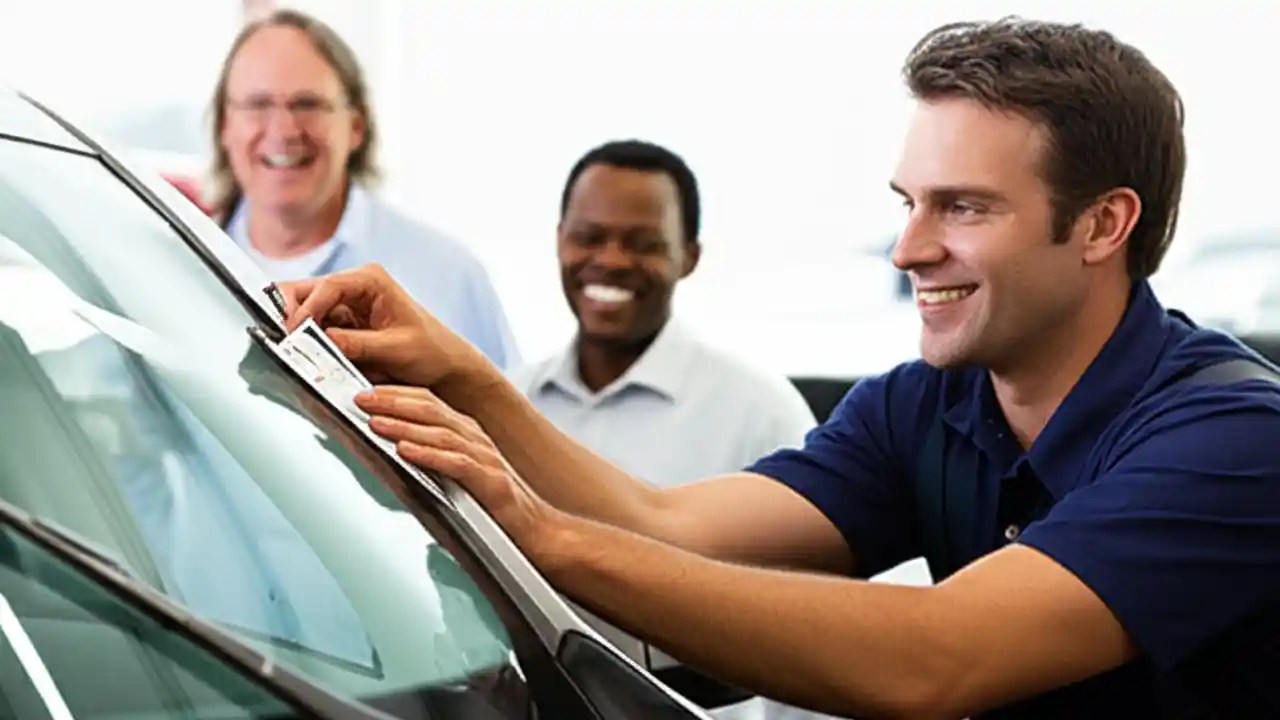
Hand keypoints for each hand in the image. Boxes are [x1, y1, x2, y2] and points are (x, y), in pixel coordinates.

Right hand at [277, 263, 489, 389]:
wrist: (444, 365)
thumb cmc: (430, 350)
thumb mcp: (395, 348)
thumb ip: (358, 344)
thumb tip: (323, 339)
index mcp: (370, 280)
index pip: (328, 286)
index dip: (306, 308)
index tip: (292, 332)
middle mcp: (354, 286)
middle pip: (307, 291)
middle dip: (291, 314)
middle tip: (281, 340)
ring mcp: (345, 304)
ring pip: (305, 310)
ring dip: (296, 331)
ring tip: (290, 352)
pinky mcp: (341, 324)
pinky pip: (314, 329)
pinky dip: (306, 341)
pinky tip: (303, 356)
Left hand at [355, 384, 565, 560]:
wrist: (540, 532)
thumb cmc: (498, 508)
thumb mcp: (463, 476)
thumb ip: (436, 459)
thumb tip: (396, 449)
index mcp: (469, 434)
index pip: (429, 402)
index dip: (397, 394)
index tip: (365, 393)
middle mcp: (477, 440)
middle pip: (432, 410)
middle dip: (394, 402)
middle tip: (360, 398)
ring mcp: (486, 460)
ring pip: (441, 433)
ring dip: (405, 426)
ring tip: (376, 422)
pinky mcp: (491, 483)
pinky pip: (456, 464)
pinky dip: (428, 456)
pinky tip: (405, 451)